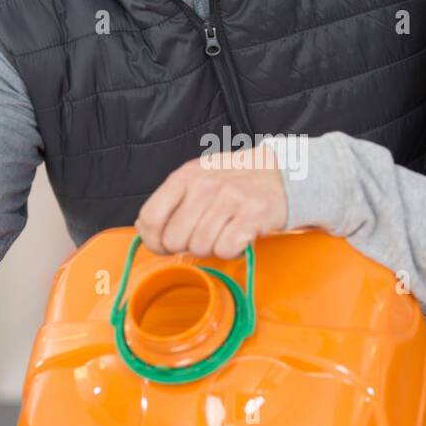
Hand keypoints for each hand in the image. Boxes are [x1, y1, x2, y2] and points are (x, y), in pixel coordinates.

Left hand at [136, 141, 288, 257]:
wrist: (281, 174)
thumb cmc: (234, 182)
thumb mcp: (197, 179)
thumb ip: (169, 201)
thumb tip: (145, 228)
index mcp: (185, 176)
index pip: (151, 218)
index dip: (154, 241)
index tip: (164, 246)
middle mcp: (205, 186)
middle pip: (175, 239)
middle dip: (187, 246)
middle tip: (204, 235)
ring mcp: (230, 199)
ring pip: (201, 247)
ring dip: (212, 248)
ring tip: (224, 232)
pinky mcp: (252, 215)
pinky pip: (227, 249)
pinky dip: (232, 251)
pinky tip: (238, 237)